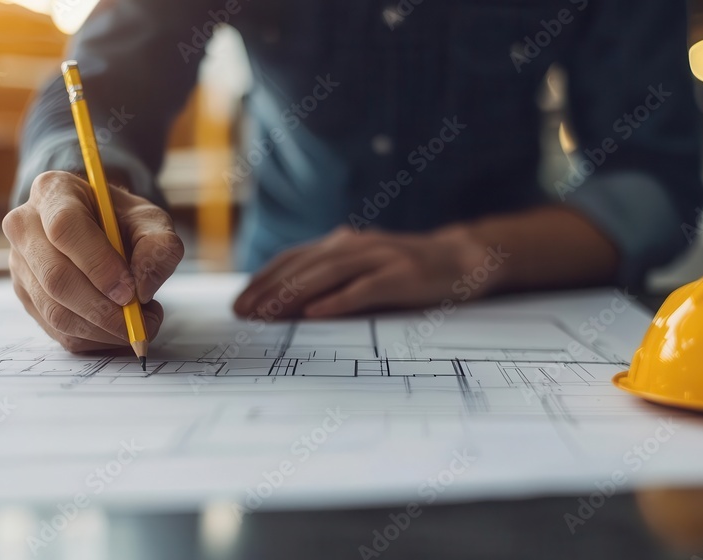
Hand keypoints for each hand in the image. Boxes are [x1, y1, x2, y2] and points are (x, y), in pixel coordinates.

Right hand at [3, 171, 184, 351]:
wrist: (101, 229)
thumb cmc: (123, 222)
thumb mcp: (151, 221)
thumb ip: (159, 247)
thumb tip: (143, 288)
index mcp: (53, 192)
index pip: (65, 228)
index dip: (99, 264)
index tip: (131, 291)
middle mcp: (24, 226)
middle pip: (56, 277)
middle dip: (104, 309)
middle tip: (140, 319)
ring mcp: (20, 264)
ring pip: (55, 311)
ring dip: (103, 329)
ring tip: (138, 322)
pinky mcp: (26, 296)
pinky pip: (57, 330)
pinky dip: (94, 339)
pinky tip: (119, 328)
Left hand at [233, 226, 507, 318]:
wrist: (464, 260)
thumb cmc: (408, 273)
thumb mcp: (365, 272)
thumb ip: (332, 283)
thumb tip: (289, 309)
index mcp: (342, 244)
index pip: (292, 259)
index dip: (263, 279)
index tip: (239, 303)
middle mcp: (356, 245)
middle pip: (303, 266)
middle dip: (268, 290)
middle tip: (242, 314)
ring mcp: (380, 258)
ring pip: (327, 274)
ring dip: (292, 295)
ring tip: (267, 314)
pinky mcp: (402, 276)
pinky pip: (365, 288)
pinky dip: (338, 300)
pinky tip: (315, 314)